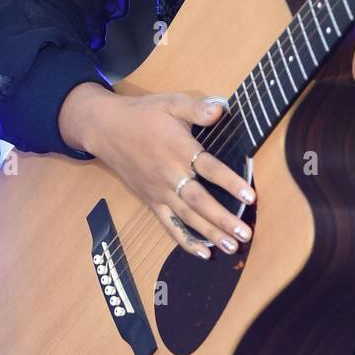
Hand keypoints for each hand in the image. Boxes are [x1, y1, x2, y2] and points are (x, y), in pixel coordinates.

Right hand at [58, 83, 254, 260]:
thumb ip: (196, 108)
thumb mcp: (170, 102)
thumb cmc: (142, 114)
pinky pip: (169, 224)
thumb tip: (220, 110)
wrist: (105, 129)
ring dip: (210, 233)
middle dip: (224, 219)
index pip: (209, 169)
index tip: (249, 196)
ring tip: (232, 246)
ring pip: (188, 217)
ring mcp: (159, 191)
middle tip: (245, 233)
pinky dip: (185, 240)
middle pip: (200, 201)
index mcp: (179, 149)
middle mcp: (170, 175)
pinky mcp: (150, 201)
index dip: (230, 183)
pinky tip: (202, 252)